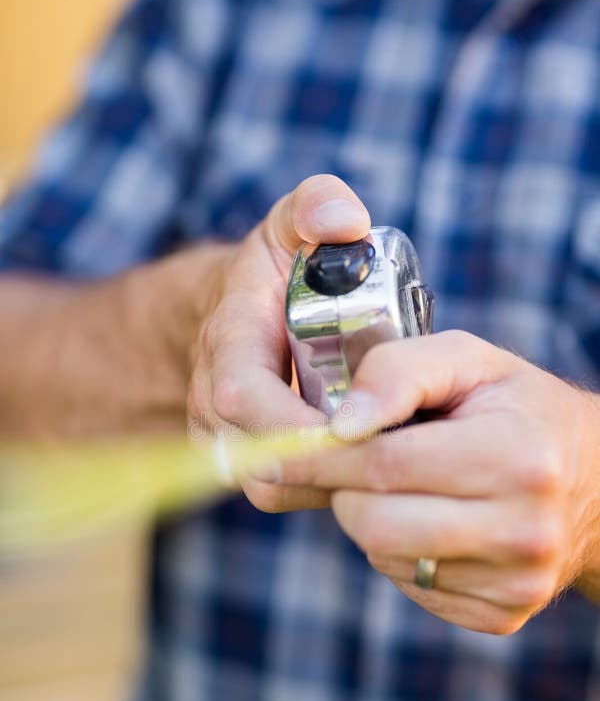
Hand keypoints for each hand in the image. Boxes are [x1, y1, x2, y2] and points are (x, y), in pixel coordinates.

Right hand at [186, 174, 370, 511]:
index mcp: (226, 347)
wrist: (237, 319)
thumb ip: (315, 206)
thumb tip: (346, 219)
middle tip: (397, 446)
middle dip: (333, 461)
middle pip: (264, 461)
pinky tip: (372, 465)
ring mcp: (227, 443)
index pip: (243, 400)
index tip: (361, 423)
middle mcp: (214, 406)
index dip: (296, 423)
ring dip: (335, 479)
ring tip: (389, 453)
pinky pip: (289, 495)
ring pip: (277, 489)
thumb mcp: (290, 227)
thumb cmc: (270, 273)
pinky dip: (332, 487)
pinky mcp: (249, 468)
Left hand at [272, 330, 599, 632]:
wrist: (591, 479)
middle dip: (341, 489)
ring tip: (403, 484)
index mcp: (517, 456)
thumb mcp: (468, 360)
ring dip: (370, 518)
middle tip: (347, 462)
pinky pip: (411, 585)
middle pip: (375, 523)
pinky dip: (400, 550)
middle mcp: (525, 530)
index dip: (316, 457)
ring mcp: (516, 582)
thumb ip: (399, 370)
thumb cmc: (515, 407)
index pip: (386, 465)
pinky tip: (430, 519)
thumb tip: (340, 425)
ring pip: (385, 557)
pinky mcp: (502, 614)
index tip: (267, 451)